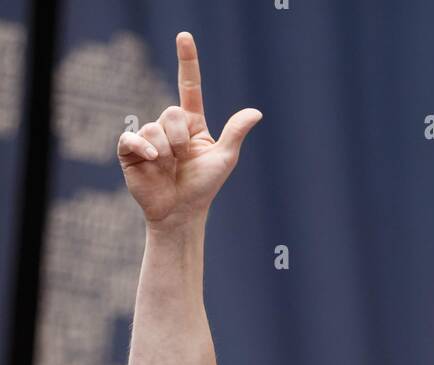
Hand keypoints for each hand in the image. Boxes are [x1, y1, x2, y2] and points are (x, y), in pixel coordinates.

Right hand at [117, 31, 260, 227]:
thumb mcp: (224, 159)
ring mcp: (149, 138)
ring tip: (169, 167)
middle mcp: (170, 127)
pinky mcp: (131, 152)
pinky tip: (154, 160)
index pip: (189, 87)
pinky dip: (144, 148)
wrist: (180, 214)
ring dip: (167, 150)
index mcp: (192, 125)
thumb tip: (256, 112)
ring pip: (155, 127)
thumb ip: (235, 133)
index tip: (184, 36)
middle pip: (172, 112)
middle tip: (183, 159)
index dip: (187, 61)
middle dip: (180, 138)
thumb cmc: (203, 188)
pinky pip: (132, 138)